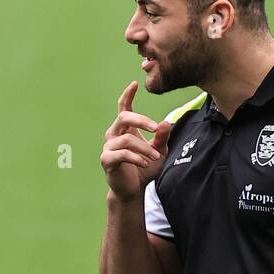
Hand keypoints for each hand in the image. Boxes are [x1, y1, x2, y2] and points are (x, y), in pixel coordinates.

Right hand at [101, 80, 172, 201]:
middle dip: (141, 120)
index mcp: (125, 129)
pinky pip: (121, 154)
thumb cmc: (145, 168)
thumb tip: (166, 123)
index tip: (134, 83)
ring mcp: (108, 147)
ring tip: (154, 157)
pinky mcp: (107, 160)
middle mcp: (114, 135)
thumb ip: (161, 137)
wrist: (133, 189)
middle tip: (156, 128)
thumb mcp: (159, 151)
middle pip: (124, 117)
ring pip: (127, 139)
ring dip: (144, 148)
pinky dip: (136, 157)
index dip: (127, 95)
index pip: (124, 107)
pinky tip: (145, 163)